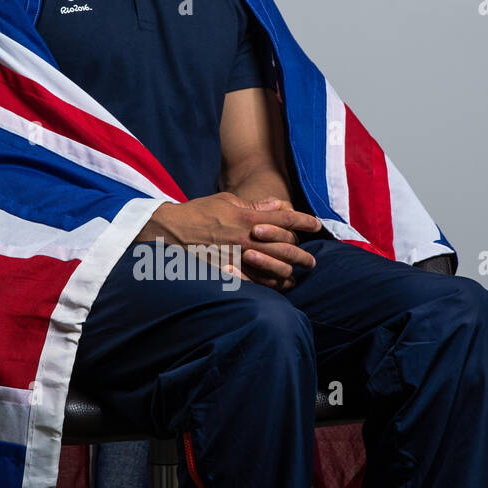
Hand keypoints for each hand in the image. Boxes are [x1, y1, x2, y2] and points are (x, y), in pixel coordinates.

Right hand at [137, 192, 320, 291]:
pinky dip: (270, 285)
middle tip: (312, 261)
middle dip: (303, 254)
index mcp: (249, 218)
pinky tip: (277, 286)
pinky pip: (256, 282)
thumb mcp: (226, 201)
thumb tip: (278, 206)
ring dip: (290, 272)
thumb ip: (254, 205)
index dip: (305, 222)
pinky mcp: (229, 272)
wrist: (170, 231)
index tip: (317, 225)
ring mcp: (239, 258)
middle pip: (286, 248)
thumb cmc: (198, 212)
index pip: (286, 220)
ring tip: (297, 276)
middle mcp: (247, 239)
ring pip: (274, 269)